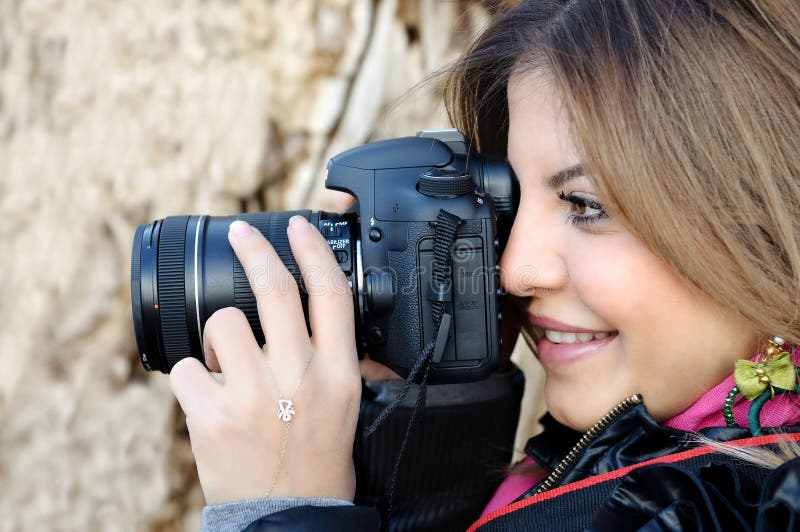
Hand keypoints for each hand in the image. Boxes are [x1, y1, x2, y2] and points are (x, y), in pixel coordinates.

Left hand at [169, 216, 360, 504]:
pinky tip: (209, 396)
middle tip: (242, 234)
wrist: (290, 517)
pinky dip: (192, 376)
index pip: (330, 293)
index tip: (298, 227)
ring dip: (218, 336)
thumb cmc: (319, 460)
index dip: (312, 251)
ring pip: (223, 324)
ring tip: (227, 364)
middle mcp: (299, 377)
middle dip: (255, 250)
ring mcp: (255, 395)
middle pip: (275, 289)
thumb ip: (339, 360)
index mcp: (337, 372)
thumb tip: (332, 317)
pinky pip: (187, 368)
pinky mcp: (214, 416)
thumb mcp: (347, 405)